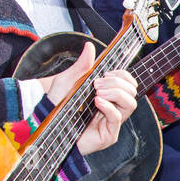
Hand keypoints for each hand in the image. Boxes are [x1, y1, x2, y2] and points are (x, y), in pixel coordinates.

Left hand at [38, 41, 137, 155]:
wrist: (47, 125)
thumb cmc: (57, 106)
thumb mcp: (68, 81)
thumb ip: (82, 65)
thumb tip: (90, 46)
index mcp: (108, 95)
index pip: (129, 82)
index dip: (122, 74)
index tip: (105, 73)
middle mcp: (113, 108)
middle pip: (132, 91)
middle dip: (117, 82)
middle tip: (97, 83)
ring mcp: (112, 122)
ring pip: (130, 103)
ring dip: (116, 93)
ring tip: (97, 93)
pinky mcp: (108, 135)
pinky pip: (117, 118)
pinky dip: (109, 107)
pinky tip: (96, 101)